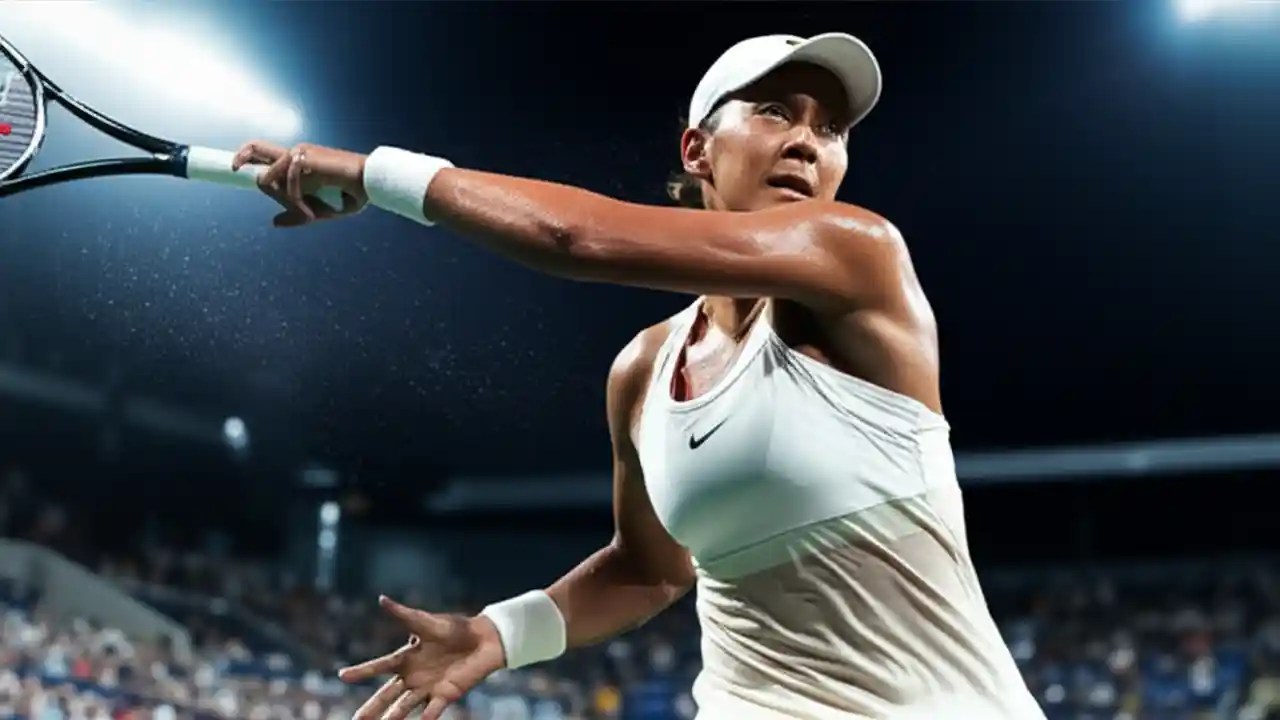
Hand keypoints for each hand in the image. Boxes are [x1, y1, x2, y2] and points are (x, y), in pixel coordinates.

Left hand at [231, 140, 369, 227]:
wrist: (368, 182)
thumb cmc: (349, 193)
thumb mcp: (317, 209)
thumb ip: (295, 214)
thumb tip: (273, 222)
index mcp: (297, 160)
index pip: (265, 152)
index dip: (245, 157)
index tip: (234, 168)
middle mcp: (294, 153)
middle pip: (256, 147)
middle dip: (241, 158)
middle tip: (235, 170)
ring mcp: (298, 153)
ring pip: (270, 179)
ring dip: (285, 202)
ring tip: (309, 214)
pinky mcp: (303, 159)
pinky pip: (287, 186)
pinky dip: (297, 203)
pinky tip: (313, 212)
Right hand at [338, 595, 506, 719]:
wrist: (484, 639)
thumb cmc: (456, 628)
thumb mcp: (428, 621)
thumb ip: (404, 614)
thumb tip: (381, 599)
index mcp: (407, 657)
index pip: (380, 666)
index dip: (362, 671)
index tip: (342, 675)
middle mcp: (413, 676)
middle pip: (387, 695)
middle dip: (371, 708)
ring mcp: (428, 687)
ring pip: (405, 706)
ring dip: (393, 717)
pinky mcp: (446, 694)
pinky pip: (434, 709)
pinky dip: (427, 717)